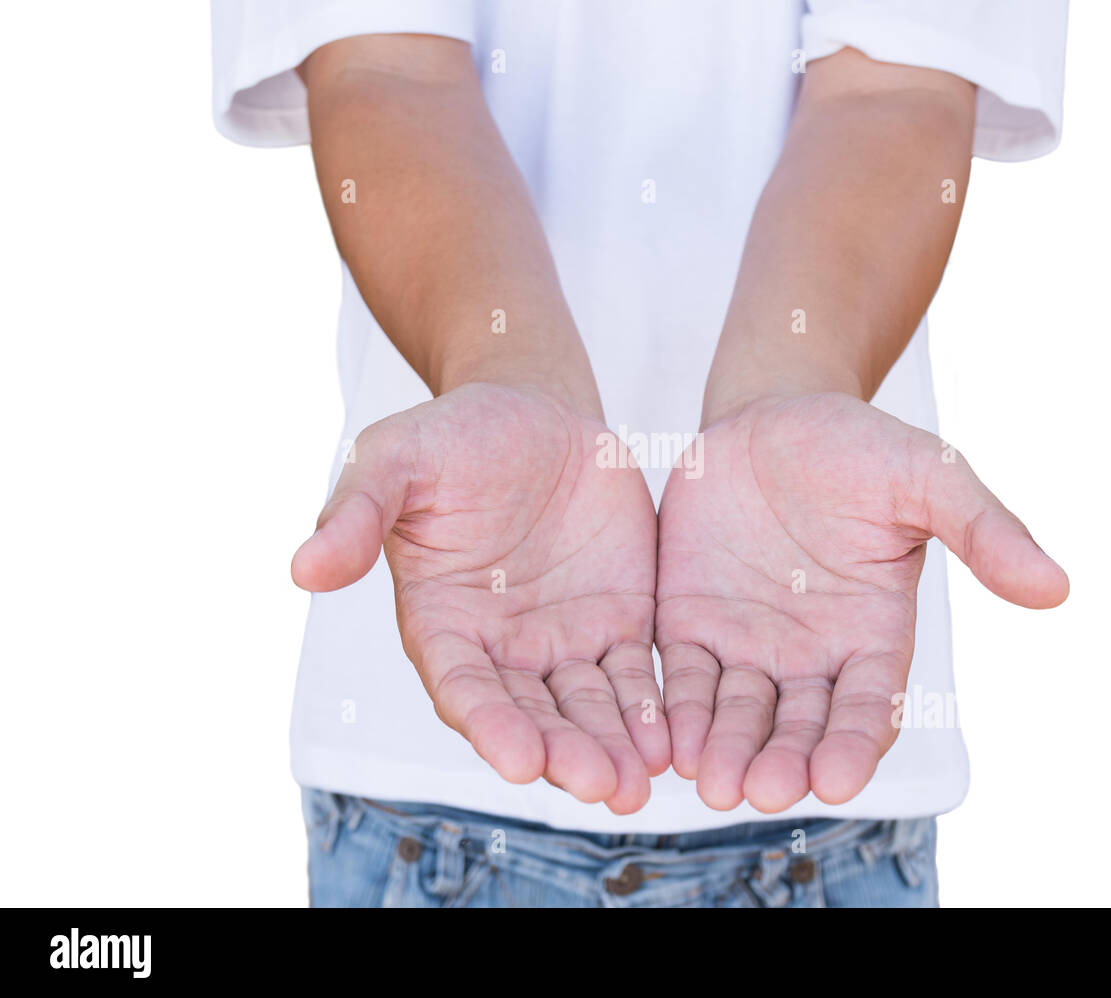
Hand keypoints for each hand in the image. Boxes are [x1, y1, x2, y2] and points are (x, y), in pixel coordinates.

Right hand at [291, 383, 666, 812]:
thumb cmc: (451, 438)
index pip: (464, 688)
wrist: (532, 413)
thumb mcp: (396, 460)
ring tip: (640, 786)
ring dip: (614, 747)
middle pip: (533, 714)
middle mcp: (502, 649)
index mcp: (442, 623)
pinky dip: (654, 708)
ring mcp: (564, 641)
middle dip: (564, 752)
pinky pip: (638, 674)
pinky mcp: (620, 623)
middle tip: (600, 785)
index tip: (518, 762)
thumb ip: (357, 512)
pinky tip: (674, 742)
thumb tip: (300, 569)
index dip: (490, 725)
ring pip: (590, 708)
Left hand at [655, 393, 1067, 812]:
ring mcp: (746, 644)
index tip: (834, 780)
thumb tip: (1058, 588)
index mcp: (872, 634)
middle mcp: (809, 655)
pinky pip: (679, 674)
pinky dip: (671, 707)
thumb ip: (983, 530)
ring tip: (710, 781)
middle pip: (796, 725)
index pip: (866, 706)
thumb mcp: (926, 477)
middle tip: (759, 792)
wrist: (772, 414)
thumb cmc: (859, 447)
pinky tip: (661, 735)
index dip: (851, 743)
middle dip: (779, 760)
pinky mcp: (687, 623)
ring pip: (735, 712)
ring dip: (723, 748)